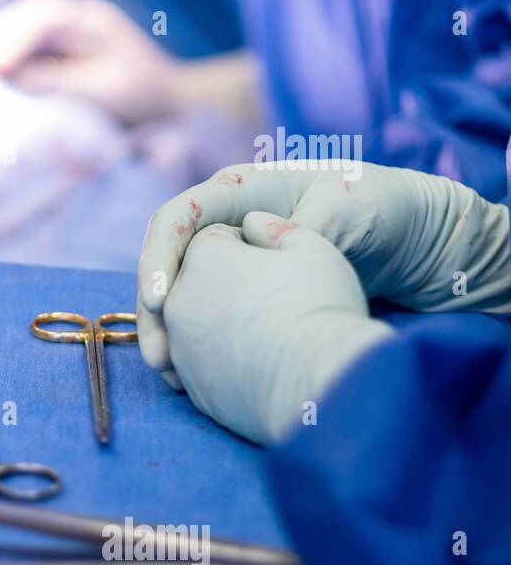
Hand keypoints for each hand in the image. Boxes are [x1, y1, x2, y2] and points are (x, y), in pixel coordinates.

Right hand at [0, 0, 182, 124]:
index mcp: (93, 22)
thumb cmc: (138, 97)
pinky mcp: (59, 47)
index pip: (46, 19)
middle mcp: (77, 17)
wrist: (165, 101)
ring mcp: (68, 29)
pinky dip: (7, 54)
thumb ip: (54, 81)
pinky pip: (26, 42)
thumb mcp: (100, 92)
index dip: (14, 40)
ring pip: (24, 25)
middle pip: (29, 14)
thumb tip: (7, 76)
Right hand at [138, 161, 510, 383]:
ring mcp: (230, 259)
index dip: (159, 259)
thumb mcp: (351, 209)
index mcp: (240, 190)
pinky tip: (190, 374)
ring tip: (168, 371)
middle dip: (152, 310)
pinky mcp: (239, 292)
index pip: (177, 218)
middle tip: (158, 354)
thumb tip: (259, 241)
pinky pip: (200, 315)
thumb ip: (303, 225)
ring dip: (166, 333)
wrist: (413, 241)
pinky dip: (190, 343)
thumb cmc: (383, 210)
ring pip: (177, 294)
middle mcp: (224, 222)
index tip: (160, 303)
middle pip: (164, 261)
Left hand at [164, 212, 392, 444]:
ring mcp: (180, 345)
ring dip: (223, 321)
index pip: (217, 239)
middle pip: (201, 280)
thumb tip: (252, 224)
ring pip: (198, 322)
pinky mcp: (190, 383)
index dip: (249, 247)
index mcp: (204, 256)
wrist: (319, 387)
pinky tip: (256, 362)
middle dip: (229, 283)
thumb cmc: (320, 309)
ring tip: (266, 332)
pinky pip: (201, 362)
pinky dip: (222, 358)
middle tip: (274, 298)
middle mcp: (179, 298)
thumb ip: (277, 228)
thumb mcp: (311, 248)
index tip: (276, 263)